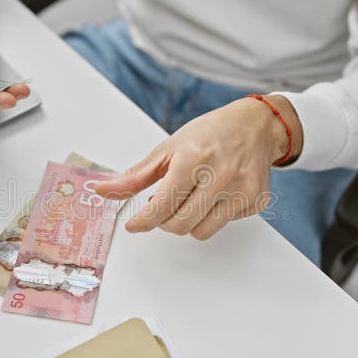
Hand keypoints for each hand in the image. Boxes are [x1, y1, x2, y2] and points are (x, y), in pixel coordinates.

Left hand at [95, 95, 302, 239]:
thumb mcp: (169, 148)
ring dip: (187, 222)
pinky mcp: (255, 201)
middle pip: (179, 225)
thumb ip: (135, 176)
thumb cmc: (209, 134)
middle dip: (164, 221)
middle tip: (163, 205)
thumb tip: (102, 190)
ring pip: (200, 232)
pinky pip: (222, 225)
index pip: (161, 206)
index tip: (134, 225)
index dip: (143, 221)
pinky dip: (211, 215)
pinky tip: (215, 194)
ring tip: (189, 199)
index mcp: (194, 158)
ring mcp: (242, 190)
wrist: (255, 126)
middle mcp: (220, 175)